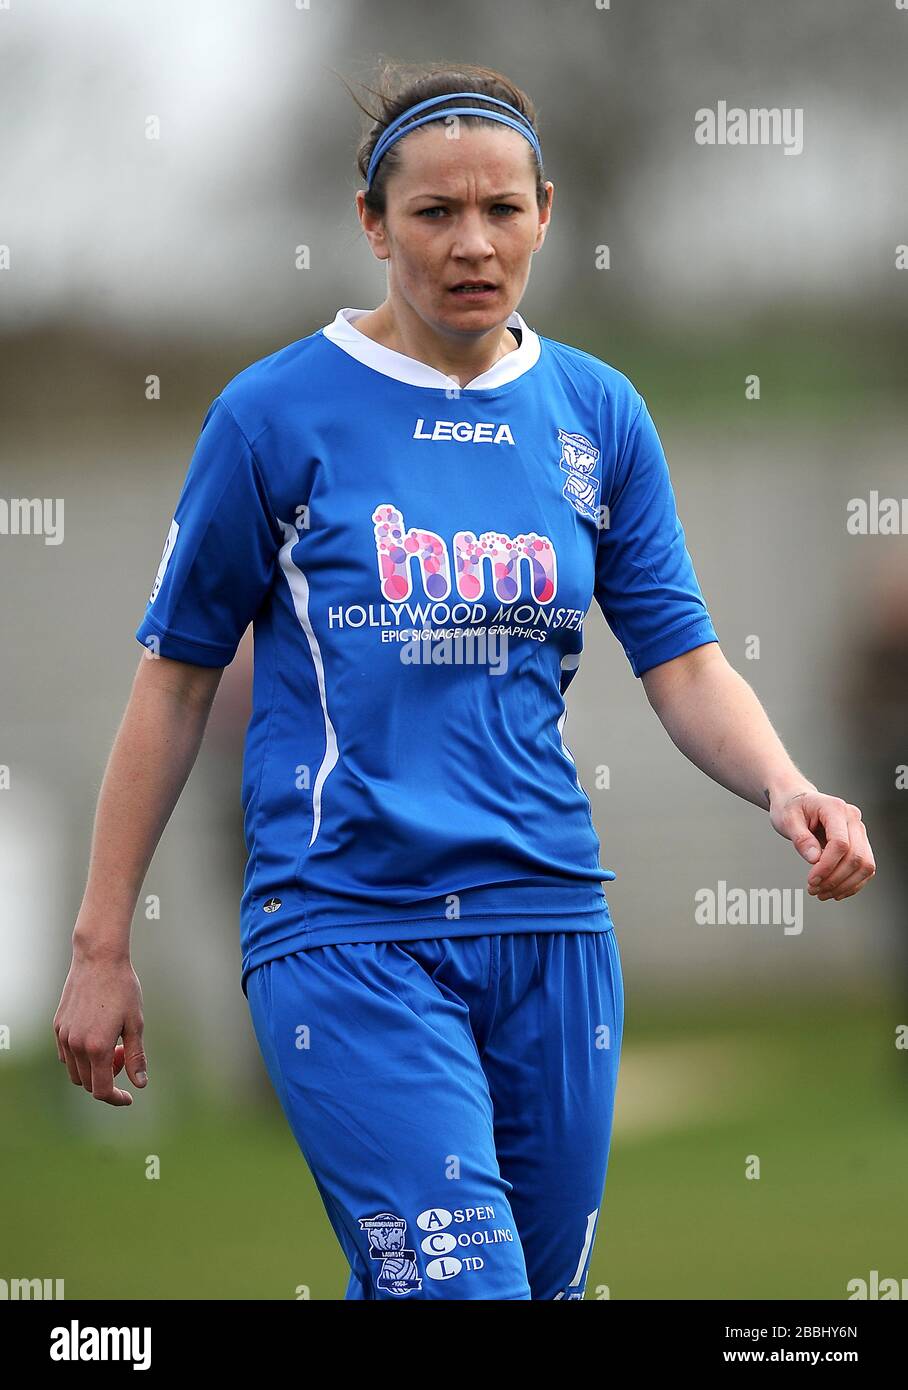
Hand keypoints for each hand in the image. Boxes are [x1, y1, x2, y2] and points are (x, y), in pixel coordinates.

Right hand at [53, 946, 146, 1105]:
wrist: (99, 960)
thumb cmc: (122, 989)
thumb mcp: (136, 1023)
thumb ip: (135, 1056)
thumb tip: (140, 1084)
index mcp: (97, 1047)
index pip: (102, 1090)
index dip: (116, 1099)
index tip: (128, 1097)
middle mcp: (76, 1045)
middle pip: (88, 1083)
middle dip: (107, 1079)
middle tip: (123, 1055)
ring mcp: (64, 1036)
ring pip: (75, 1071)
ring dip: (93, 1069)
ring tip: (112, 1044)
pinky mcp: (58, 1027)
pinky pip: (66, 1055)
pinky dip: (81, 1057)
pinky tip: (96, 1038)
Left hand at [769, 789, 875, 900]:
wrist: (796, 800)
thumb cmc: (791, 807)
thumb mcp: (787, 820)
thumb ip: (801, 839)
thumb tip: (814, 859)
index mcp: (835, 808)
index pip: (840, 843)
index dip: (827, 866)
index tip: (811, 880)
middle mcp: (853, 818)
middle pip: (856, 856)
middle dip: (835, 879)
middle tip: (813, 889)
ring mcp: (859, 831)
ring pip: (865, 865)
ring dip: (845, 885)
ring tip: (822, 893)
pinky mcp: (860, 843)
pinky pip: (865, 868)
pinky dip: (852, 883)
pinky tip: (834, 891)